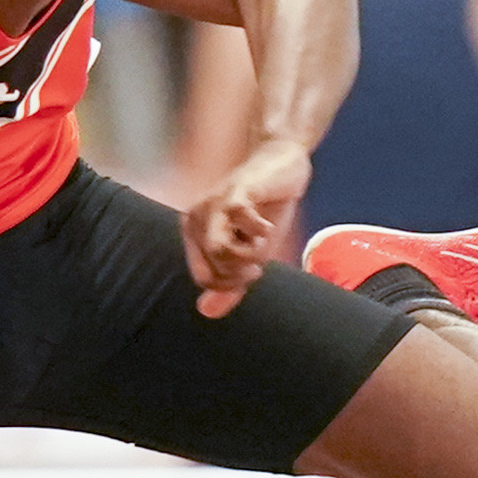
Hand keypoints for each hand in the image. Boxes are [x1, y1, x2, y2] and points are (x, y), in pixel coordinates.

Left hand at [180, 139, 312, 317]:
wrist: (282, 165)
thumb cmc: (265, 209)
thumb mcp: (251, 254)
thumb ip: (232, 284)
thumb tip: (206, 312)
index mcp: (194, 233)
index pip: (203, 279)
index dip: (232, 284)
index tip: (253, 271)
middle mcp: (195, 218)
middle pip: (213, 269)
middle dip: (243, 272)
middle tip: (260, 254)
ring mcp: (212, 204)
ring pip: (219, 251)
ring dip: (249, 255)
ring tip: (262, 241)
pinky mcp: (235, 192)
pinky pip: (241, 223)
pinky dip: (261, 231)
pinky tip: (267, 225)